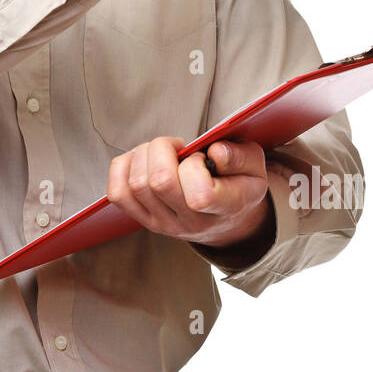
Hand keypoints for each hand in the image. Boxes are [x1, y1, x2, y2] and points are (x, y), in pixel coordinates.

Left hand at [106, 136, 271, 249]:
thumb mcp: (255, 168)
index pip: (200, 196)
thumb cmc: (239, 185)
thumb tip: (215, 152)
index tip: (201, 156)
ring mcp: (164, 224)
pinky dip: (123, 168)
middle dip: (162, 149)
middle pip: (158, 182)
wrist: (227, 219)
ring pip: (136, 184)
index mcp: (225, 208)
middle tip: (177, 147)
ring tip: (162, 152)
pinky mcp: (145, 220)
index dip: (194, 166)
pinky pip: (118, 194)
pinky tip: (143, 161)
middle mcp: (191, 222)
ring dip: (143, 154)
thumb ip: (240, 157)